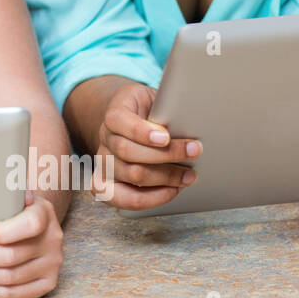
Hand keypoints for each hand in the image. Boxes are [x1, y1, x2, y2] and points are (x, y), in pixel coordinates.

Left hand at [0, 192, 62, 297]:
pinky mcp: (46, 283)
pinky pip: (15, 293)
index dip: (5, 232)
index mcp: (44, 212)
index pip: (30, 224)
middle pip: (11, 255)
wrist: (34, 221)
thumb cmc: (12, 207)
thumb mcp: (9, 194)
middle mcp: (52, 239)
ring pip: (10, 277)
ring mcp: (51, 263)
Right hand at [96, 83, 200, 209]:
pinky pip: (122, 198)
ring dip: (166, 178)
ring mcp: (104, 162)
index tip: (166, 137)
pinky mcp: (107, 183)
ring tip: (189, 175)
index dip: (141, 131)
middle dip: (166, 155)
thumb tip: (192, 120)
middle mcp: (105, 138)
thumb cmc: (151, 111)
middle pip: (128, 151)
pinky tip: (171, 190)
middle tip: (195, 152)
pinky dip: (150, 198)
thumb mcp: (157, 99)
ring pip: (132, 174)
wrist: (131, 121)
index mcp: (114, 114)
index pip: (118, 121)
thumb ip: (168, 106)